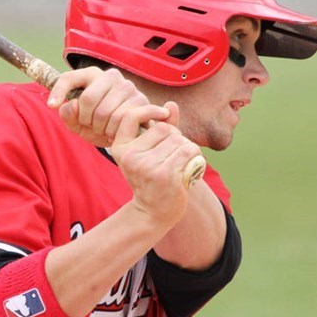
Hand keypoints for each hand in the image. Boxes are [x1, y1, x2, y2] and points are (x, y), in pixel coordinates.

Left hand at [47, 67, 170, 147]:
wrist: (128, 133)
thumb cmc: (98, 124)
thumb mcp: (77, 123)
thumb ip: (68, 114)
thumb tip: (72, 105)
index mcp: (91, 75)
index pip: (70, 78)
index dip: (59, 91)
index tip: (51, 105)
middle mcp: (110, 75)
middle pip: (88, 98)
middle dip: (85, 119)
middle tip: (90, 126)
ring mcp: (127, 86)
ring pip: (104, 112)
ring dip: (100, 128)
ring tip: (103, 129)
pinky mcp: (140, 100)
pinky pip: (120, 119)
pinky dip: (113, 131)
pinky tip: (114, 132)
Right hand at [111, 101, 202, 227]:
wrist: (154, 212)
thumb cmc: (152, 179)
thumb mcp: (149, 153)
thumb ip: (160, 128)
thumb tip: (171, 104)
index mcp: (121, 148)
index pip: (130, 116)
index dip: (149, 110)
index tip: (163, 115)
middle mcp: (131, 156)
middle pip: (163, 128)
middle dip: (175, 137)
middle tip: (174, 154)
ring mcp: (146, 166)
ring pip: (178, 140)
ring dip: (187, 148)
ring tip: (181, 163)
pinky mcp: (165, 174)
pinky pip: (188, 151)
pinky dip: (195, 157)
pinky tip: (189, 168)